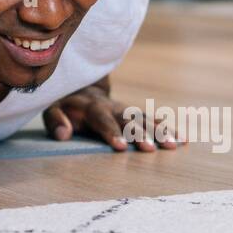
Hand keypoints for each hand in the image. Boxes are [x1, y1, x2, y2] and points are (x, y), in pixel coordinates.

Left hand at [43, 85, 179, 151]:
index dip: (111, 131)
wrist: (78, 84)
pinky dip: (167, 127)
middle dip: (140, 132)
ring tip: (175, 145)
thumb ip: (55, 121)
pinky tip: (182, 139)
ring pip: (144, 117)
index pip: (101, 118)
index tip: (121, 146)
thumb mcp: (50, 108)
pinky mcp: (133, 112)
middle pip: (128, 118)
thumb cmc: (61, 103)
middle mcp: (110, 105)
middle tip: (151, 149)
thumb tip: (64, 134)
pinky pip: (152, 119)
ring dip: (159, 131)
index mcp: (89, 105)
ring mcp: (124, 108)